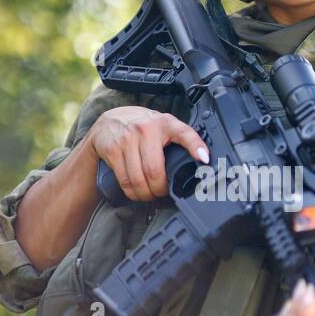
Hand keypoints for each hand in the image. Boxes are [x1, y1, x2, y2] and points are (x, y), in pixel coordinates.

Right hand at [88, 107, 208, 199]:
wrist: (110, 121)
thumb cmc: (142, 127)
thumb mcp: (163, 126)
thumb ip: (179, 140)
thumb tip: (201, 163)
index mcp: (165, 123)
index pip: (184, 133)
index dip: (195, 146)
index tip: (204, 159)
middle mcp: (146, 129)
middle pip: (155, 171)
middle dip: (160, 189)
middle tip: (162, 191)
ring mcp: (127, 139)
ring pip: (138, 180)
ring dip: (146, 194)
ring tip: (150, 193)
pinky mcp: (112, 150)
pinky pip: (124, 181)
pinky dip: (132, 192)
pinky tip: (136, 191)